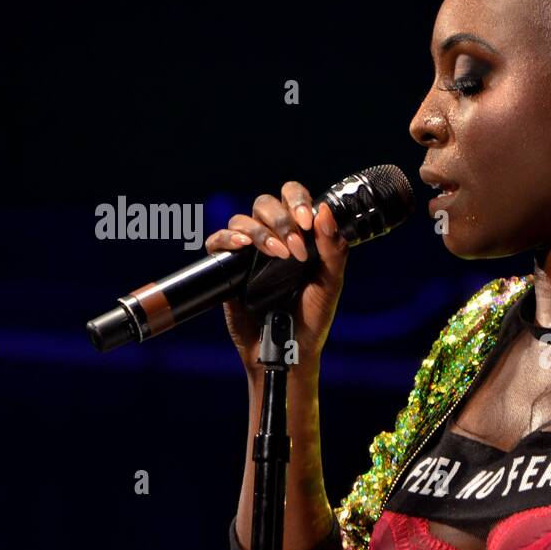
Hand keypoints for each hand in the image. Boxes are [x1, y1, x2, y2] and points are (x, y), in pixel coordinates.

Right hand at [203, 180, 349, 371]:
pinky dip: (227, 238)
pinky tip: (242, 247)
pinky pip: (217, 241)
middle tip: (296, 250)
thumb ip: (333, 249)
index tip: (307, 221)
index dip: (297, 200)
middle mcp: (273, 238)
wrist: (289, 351)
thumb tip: (326, 212)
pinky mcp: (227, 269)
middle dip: (281, 221)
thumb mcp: (330, 284)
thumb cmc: (312, 318)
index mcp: (300, 235)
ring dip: (260, 232)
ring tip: (277, 255)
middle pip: (265, 203)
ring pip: (242, 219)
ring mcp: (249, 253)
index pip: (293, 197)